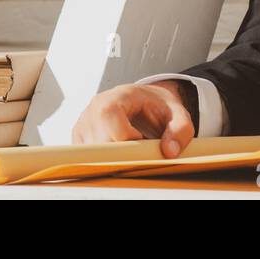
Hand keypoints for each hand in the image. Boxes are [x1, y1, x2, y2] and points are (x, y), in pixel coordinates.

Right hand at [73, 81, 195, 158]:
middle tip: (138, 152)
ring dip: (111, 160)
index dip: (127, 138)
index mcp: (117, 96)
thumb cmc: (159, 107)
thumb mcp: (178, 114)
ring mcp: (83, 125)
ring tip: (129, 151)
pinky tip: (118, 155)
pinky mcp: (79, 140)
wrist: (146, 103)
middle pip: (98, 141)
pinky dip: (103, 162)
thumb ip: (180, 130)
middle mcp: (94, 109)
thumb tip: (169, 152)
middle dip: (120, 153)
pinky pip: (86, 158)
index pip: (109, 119)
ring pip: (90, 153)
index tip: (142, 141)